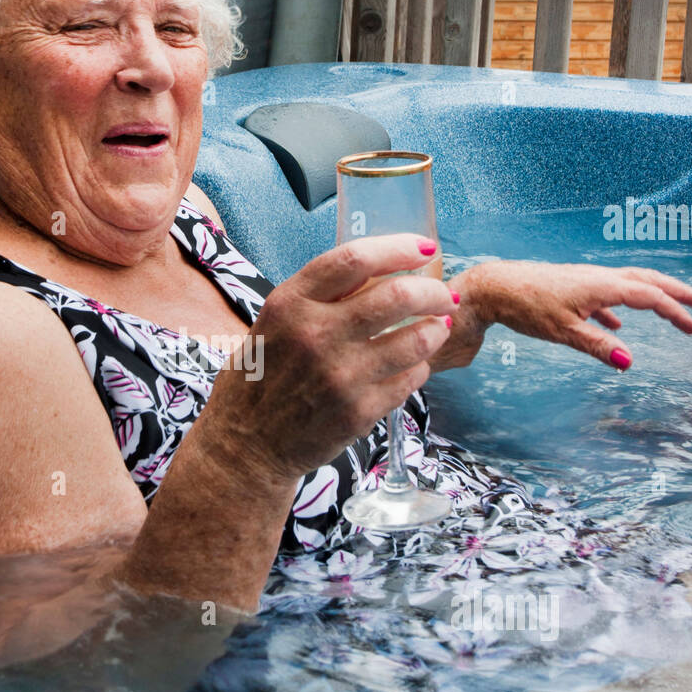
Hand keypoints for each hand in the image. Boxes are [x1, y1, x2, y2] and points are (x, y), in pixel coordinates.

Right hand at [200, 233, 458, 481]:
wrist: (246, 443)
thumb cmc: (262, 377)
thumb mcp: (275, 323)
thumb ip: (320, 297)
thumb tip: (381, 272)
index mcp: (291, 303)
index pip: (355, 259)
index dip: (400, 247)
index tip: (425, 248)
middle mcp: (315, 335)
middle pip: (397, 296)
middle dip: (434, 292)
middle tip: (445, 296)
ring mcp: (340, 376)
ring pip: (416, 339)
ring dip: (436, 330)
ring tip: (437, 328)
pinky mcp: (358, 411)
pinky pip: (410, 379)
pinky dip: (418, 368)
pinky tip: (410, 366)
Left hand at [459, 259, 691, 368]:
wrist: (494, 287)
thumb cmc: (526, 306)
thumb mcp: (563, 331)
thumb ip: (597, 346)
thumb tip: (628, 361)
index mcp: (602, 286)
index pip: (649, 297)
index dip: (675, 311)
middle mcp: (598, 277)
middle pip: (646, 281)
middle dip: (675, 292)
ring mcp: (584, 280)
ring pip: (627, 284)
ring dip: (652, 295)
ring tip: (671, 307)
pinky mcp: (570, 287)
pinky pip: (603, 296)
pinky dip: (618, 308)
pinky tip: (616, 326)